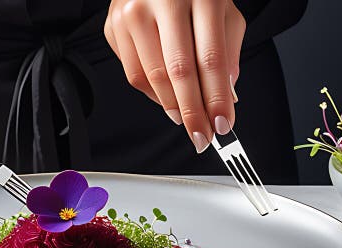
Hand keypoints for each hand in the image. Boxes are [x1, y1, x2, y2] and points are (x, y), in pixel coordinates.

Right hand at [104, 0, 244, 152]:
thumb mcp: (224, 12)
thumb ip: (228, 53)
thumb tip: (226, 98)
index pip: (210, 59)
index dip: (216, 98)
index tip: (223, 125)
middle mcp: (163, 1)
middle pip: (178, 72)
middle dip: (192, 113)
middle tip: (202, 138)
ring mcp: (132, 12)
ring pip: (152, 78)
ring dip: (172, 107)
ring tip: (187, 120)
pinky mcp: (113, 25)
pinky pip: (133, 74)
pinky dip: (153, 94)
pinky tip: (167, 98)